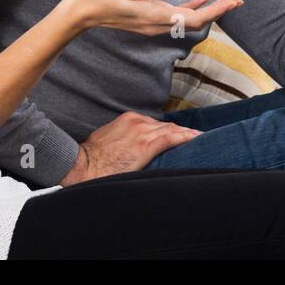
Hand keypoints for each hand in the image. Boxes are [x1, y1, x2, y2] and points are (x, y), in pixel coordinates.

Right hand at [60, 112, 201, 184]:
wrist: (84, 165)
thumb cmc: (93, 157)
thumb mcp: (108, 139)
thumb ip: (122, 137)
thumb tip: (129, 146)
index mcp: (128, 119)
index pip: (154, 124)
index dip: (167, 129)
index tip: (176, 133)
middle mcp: (137, 122)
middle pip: (165, 126)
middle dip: (180, 131)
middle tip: (195, 136)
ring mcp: (142, 132)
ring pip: (171, 131)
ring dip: (186, 134)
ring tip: (200, 137)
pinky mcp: (146, 145)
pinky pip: (171, 138)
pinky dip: (186, 137)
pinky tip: (197, 138)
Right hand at [65, 0, 243, 36]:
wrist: (80, 12)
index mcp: (157, 16)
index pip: (195, 17)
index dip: (217, 10)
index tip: (235, 1)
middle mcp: (157, 23)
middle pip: (195, 21)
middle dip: (217, 11)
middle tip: (237, 0)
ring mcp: (151, 23)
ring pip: (186, 20)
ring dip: (205, 11)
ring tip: (223, 0)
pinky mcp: (146, 19)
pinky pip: (175, 17)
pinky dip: (189, 8)